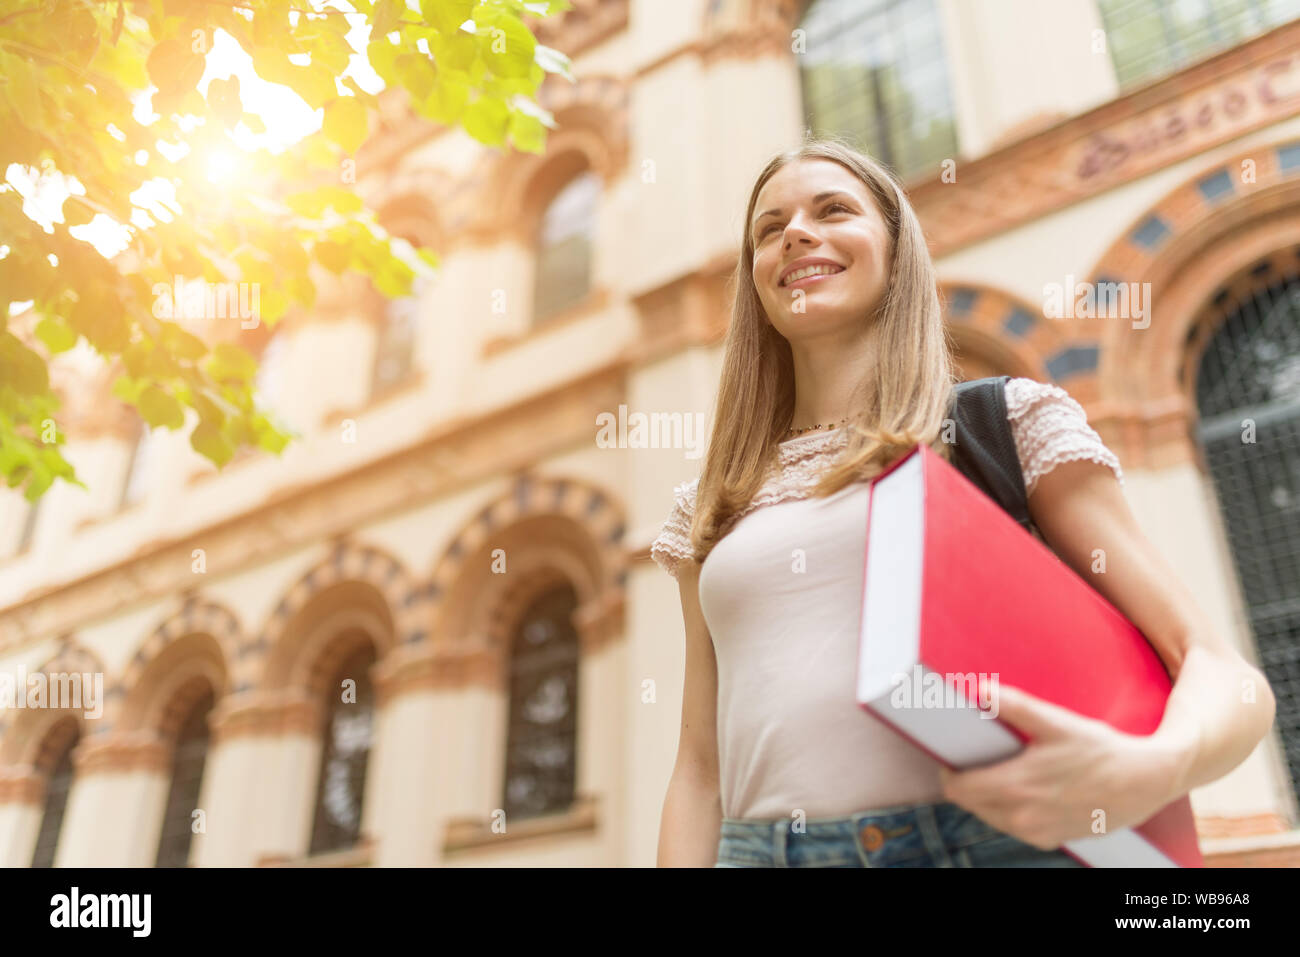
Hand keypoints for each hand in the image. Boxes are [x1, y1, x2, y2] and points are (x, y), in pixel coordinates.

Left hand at [936, 683, 1182, 849]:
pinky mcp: (1050, 839)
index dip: (950, 771)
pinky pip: (1013, 826)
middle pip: (969, 803)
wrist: (1144, 782)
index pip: (957, 789)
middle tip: (980, 758)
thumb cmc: (1100, 750)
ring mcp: (1036, 833)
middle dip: (967, 782)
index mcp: (1014, 787)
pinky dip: (1010, 809)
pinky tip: (1028, 789)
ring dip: (988, 796)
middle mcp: (1020, 817)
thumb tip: (979, 689)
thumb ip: (1014, 706)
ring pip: (990, 816)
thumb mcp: (1056, 722)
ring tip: (1004, 771)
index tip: (956, 755)